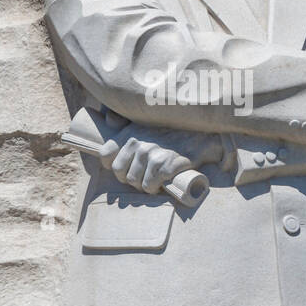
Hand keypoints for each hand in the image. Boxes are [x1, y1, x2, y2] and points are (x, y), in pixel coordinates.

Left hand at [100, 126, 223, 193]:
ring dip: (145, 186)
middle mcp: (138, 143)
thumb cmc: (169, 135)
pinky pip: (150, 187)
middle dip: (132, 180)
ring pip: (136, 183)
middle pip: (121, 174)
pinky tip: (163, 182)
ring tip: (155, 179)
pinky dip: (156, 189)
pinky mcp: (166, 165)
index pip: (106, 155)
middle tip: (145, 177)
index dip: (115, 166)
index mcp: (130, 135)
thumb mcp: (144, 124)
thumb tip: (107, 117)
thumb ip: (123, 123)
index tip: (126, 170)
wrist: (199, 138)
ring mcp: (152, 155)